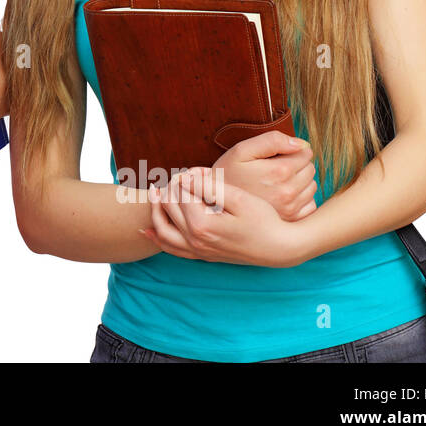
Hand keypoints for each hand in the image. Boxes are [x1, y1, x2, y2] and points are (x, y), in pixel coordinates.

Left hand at [140, 168, 307, 267]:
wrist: (280, 248)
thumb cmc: (264, 220)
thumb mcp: (239, 198)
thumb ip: (209, 186)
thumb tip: (185, 177)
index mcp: (201, 225)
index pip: (180, 192)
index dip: (186, 176)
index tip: (199, 170)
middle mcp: (195, 241)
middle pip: (169, 207)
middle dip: (173, 188)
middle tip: (185, 176)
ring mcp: (197, 251)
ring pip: (163, 230)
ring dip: (156, 210)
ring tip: (155, 192)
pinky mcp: (202, 256)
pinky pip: (172, 250)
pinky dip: (157, 239)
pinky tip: (146, 231)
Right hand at [214, 130, 317, 220]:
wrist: (214, 206)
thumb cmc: (227, 175)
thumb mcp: (241, 151)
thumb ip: (272, 141)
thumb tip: (301, 143)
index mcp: (279, 171)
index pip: (305, 153)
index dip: (293, 151)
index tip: (277, 156)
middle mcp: (288, 192)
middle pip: (310, 169)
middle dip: (297, 165)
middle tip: (275, 169)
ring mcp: (291, 209)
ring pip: (311, 186)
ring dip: (300, 182)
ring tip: (277, 183)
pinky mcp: (291, 220)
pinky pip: (310, 204)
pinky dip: (301, 199)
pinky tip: (282, 198)